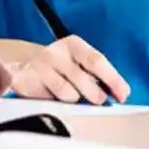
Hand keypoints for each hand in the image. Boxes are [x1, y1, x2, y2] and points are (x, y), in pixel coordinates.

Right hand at [11, 35, 130, 104]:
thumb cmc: (63, 69)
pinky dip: (54, 103)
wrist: (26, 69)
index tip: (123, 95)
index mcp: (73, 44)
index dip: (113, 79)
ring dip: (72, 100)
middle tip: (96, 100)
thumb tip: (122, 94)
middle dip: (95, 95)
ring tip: (67, 95)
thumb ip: (101, 76)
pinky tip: (51, 97)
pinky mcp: (25, 80)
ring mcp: (38, 66)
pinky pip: (48, 100)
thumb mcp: (82, 65)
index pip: (97, 61)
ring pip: (67, 93)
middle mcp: (55, 52)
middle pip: (83, 79)